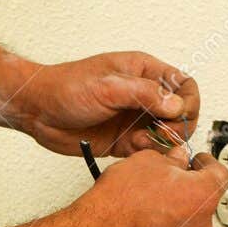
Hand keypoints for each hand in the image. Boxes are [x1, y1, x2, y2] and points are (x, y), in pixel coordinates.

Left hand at [16, 52, 201, 157]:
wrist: (39, 111)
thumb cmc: (66, 88)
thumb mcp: (107, 85)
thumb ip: (144, 94)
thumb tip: (175, 105)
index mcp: (144, 72)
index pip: (184, 85)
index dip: (188, 102)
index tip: (178, 115)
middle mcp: (143, 96)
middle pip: (181, 114)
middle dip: (176, 127)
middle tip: (161, 133)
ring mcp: (135, 119)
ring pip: (167, 135)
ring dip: (161, 143)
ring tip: (140, 141)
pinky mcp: (125, 141)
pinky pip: (148, 151)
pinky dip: (146, 154)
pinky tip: (131, 149)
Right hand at [77, 148, 227, 226]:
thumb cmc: (122, 198)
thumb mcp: (149, 160)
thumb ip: (172, 159)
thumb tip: (176, 160)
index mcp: (203, 194)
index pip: (220, 173)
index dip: (208, 163)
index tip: (199, 161)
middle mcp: (201, 223)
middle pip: (206, 200)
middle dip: (191, 187)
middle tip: (171, 178)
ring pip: (191, 221)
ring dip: (179, 210)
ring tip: (155, 200)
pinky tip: (150, 219)